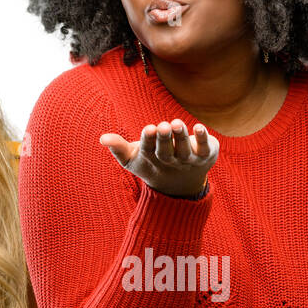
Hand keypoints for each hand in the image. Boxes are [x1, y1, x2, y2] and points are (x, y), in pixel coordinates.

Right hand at [100, 118, 218, 197]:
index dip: (148, 140)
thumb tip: (102, 138)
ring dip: (181, 137)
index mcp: (152, 159)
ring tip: (176, 123)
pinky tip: (199, 127)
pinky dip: (203, 138)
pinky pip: (205, 148)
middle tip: (162, 126)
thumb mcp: (134, 158)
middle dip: (164, 139)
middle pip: (167, 151)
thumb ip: (118, 148)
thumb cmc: (152, 163)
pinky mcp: (205, 155)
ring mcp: (188, 159)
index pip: (149, 150)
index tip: (148, 129)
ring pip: (185, 150)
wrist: (181, 184)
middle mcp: (171, 161)